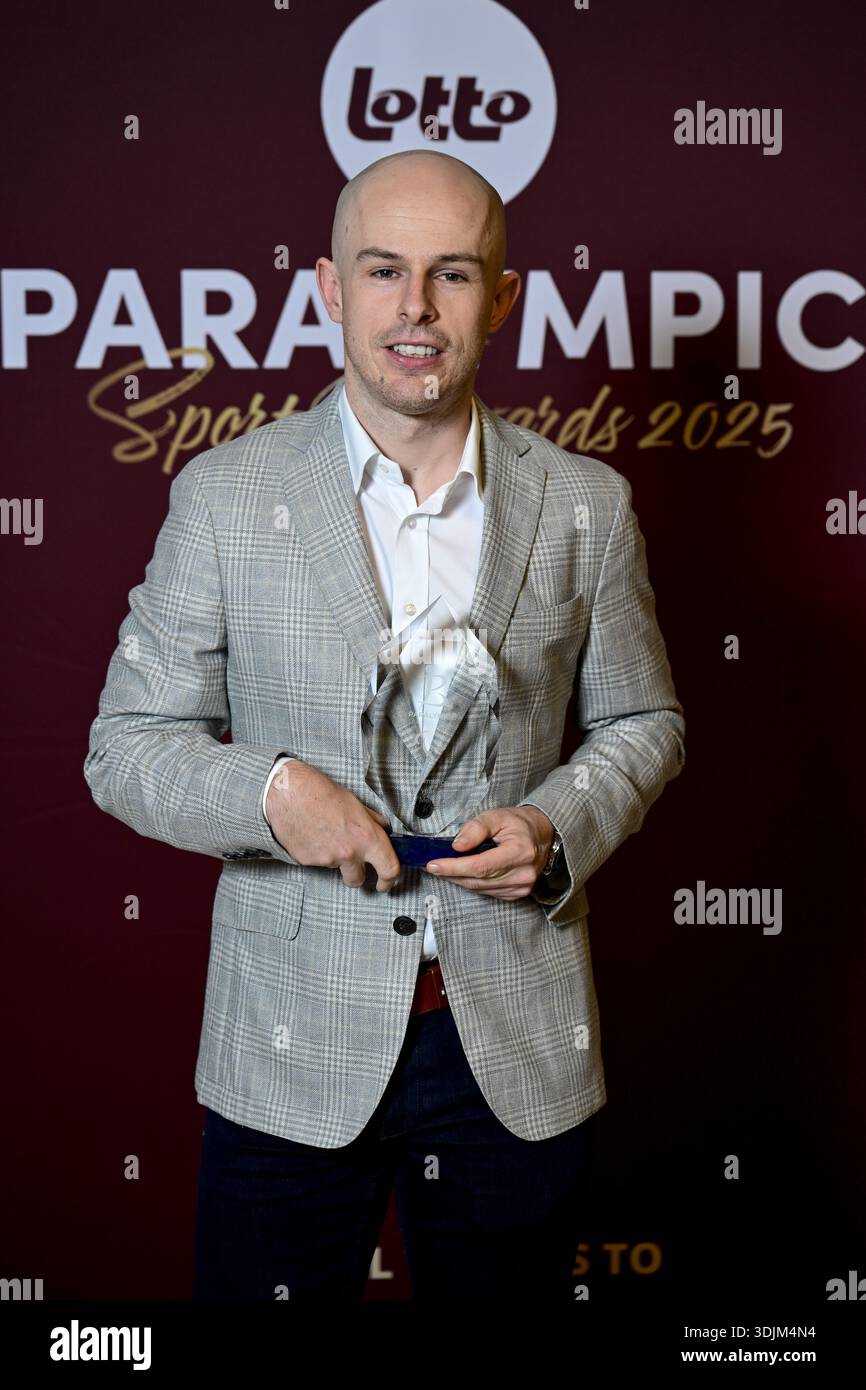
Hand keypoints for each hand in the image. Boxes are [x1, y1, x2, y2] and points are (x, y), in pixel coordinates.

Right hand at [266, 760, 399, 892]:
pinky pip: (317, 862)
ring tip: (325, 835)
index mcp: (366, 837)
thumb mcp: (355, 803)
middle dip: (357, 875)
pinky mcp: (307, 861)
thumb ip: (372, 822)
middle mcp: (348, 852)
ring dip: (334, 859)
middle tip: (352, 865)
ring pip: (335, 868)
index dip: (389, 879)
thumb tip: (382, 830)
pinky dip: (316, 852)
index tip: (386, 882)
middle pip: (358, 879)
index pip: (389, 868)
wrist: (289, 793)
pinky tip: (312, 834)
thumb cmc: (321, 793)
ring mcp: (326, 860)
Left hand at [422, 806, 554, 899]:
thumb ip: (476, 828)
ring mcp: (521, 887)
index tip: (433, 865)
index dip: (453, 867)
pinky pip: (486, 892)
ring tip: (443, 868)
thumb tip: (457, 846)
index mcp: (520, 852)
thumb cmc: (519, 824)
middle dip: (450, 873)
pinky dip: (471, 883)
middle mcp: (522, 874)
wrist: (543, 836)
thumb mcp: (497, 816)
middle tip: (430, 865)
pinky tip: (461, 874)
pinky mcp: (517, 893)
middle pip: (477, 880)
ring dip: (458, 879)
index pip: (480, 866)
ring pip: (479, 888)